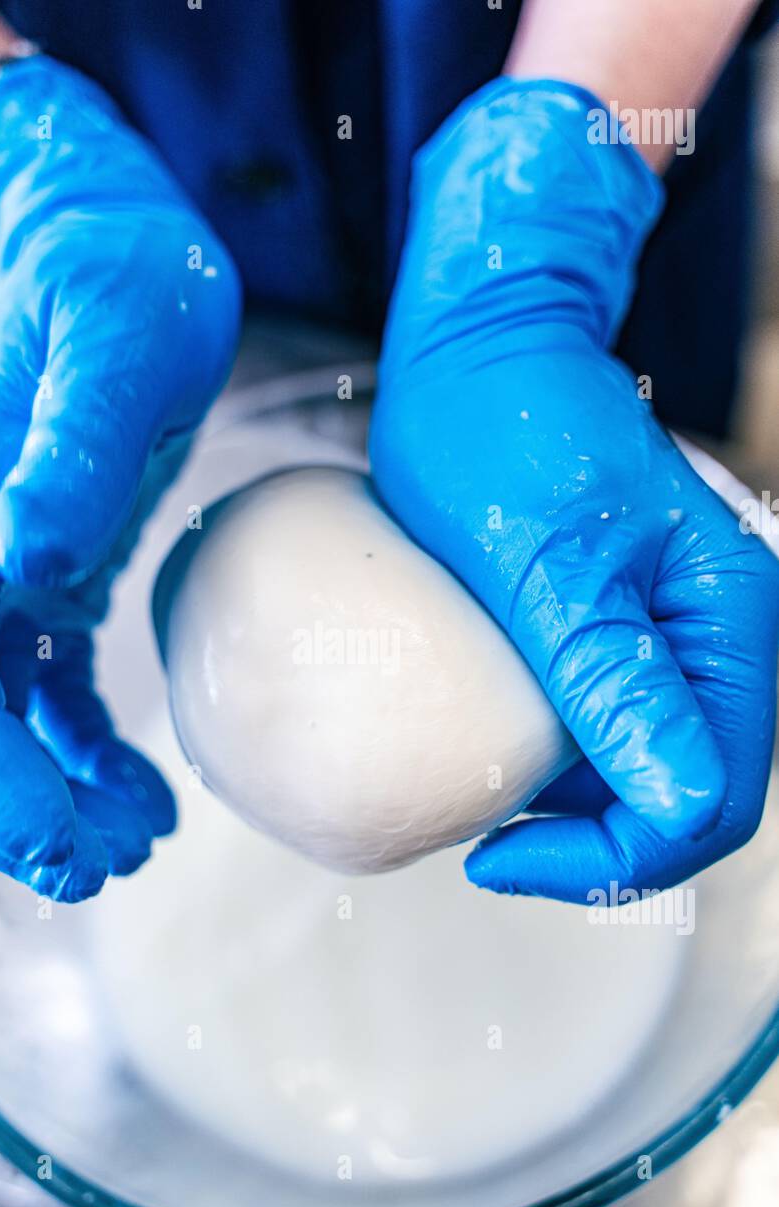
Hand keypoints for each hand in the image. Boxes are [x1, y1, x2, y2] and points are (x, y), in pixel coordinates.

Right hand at [0, 56, 239, 899]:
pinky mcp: (52, 582)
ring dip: (53, 799)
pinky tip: (144, 799)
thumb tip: (21, 554)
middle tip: (96, 872)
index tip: (52, 838)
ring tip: (133, 848)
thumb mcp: (114, 349)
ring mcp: (2, 576)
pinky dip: (86, 758)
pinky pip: (51, 694)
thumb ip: (66, 454)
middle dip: (7, 809)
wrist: (126, 251)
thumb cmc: (121, 283)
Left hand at [371, 78, 778, 899]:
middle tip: (490, 842)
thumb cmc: (503, 432)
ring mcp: (675, 636)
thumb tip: (682, 805)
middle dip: (597, 844)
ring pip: (653, 773)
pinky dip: (560, 763)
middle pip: (692, 797)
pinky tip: (495, 754)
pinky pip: (615, 729)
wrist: (479, 348)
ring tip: (484, 799)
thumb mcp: (548, 566)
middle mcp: (720, 637)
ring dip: (577, 810)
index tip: (499, 854)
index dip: (612, 856)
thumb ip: (618, 683)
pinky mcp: (627, 631)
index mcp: (730, 620)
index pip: (711, 799)